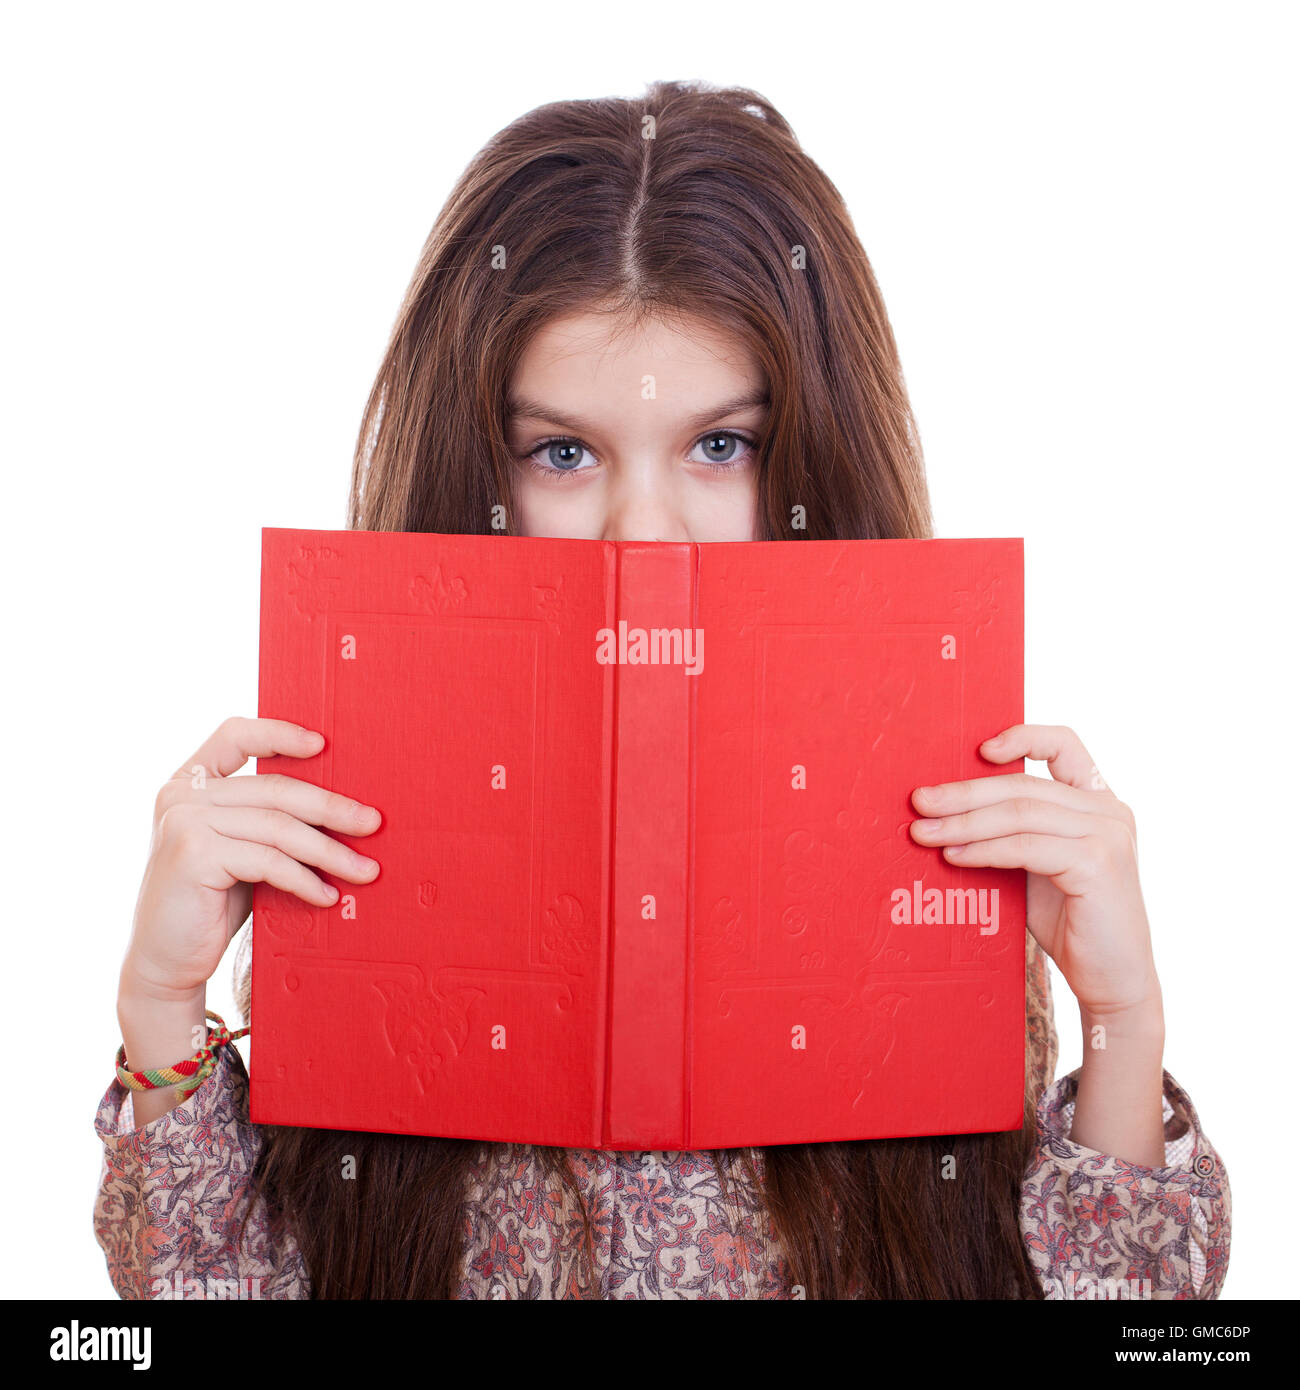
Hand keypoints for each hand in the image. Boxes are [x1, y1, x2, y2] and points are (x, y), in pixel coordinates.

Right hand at [121, 715, 383, 1002]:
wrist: (168, 960)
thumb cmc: (214, 901)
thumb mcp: (241, 848)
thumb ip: (268, 819)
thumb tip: (346, 807)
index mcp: (190, 781)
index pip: (235, 734)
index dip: (280, 733)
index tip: (325, 744)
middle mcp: (181, 794)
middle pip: (275, 789)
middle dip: (332, 808)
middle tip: (373, 824)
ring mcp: (183, 821)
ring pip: (278, 827)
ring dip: (329, 851)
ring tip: (364, 870)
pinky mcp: (192, 854)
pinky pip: (268, 860)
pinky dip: (305, 879)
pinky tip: (326, 895)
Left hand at [909, 723, 1160, 1024]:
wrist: (1111, 981)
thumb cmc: (1070, 923)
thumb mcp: (1039, 865)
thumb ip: (1014, 832)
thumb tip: (945, 809)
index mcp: (1098, 801)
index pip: (1065, 744)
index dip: (1022, 736)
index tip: (978, 750)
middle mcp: (1109, 810)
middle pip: (1023, 785)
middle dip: (964, 793)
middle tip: (919, 802)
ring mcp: (1108, 835)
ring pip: (1020, 814)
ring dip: (964, 822)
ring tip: (924, 832)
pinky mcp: (1099, 864)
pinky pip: (1027, 847)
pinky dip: (985, 849)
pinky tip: (954, 856)